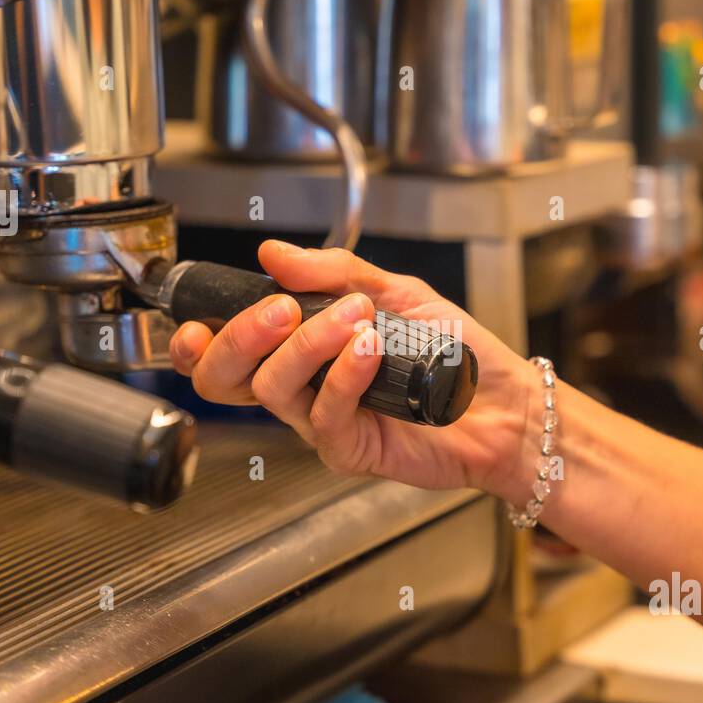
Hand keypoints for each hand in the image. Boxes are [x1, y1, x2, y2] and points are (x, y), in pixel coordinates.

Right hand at [169, 240, 535, 495]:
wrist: (504, 401)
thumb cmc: (455, 351)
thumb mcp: (396, 292)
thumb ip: (334, 272)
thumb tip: (274, 253)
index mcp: (300, 349)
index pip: (226, 352)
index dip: (198, 341)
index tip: (199, 320)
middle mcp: (301, 388)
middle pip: (226, 379)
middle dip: (240, 337)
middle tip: (279, 309)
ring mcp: (321, 421)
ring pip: (273, 388)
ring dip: (307, 343)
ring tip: (354, 319)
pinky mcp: (349, 450)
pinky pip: (324, 412)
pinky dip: (343, 374)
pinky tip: (369, 349)